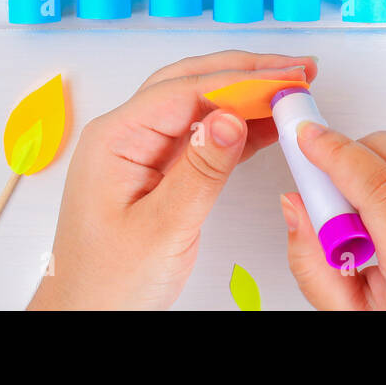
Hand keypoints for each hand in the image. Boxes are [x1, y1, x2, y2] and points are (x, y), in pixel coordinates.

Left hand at [29, 50, 316, 309]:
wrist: (88, 314)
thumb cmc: (108, 281)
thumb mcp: (161, 230)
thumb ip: (200, 173)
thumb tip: (232, 119)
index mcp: (116, 138)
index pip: (185, 91)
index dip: (240, 80)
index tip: (284, 79)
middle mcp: (128, 134)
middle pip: (193, 83)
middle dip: (247, 73)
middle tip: (297, 71)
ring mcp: (144, 149)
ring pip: (200, 105)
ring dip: (246, 95)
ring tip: (292, 90)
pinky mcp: (160, 168)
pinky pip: (203, 135)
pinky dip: (239, 127)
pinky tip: (269, 124)